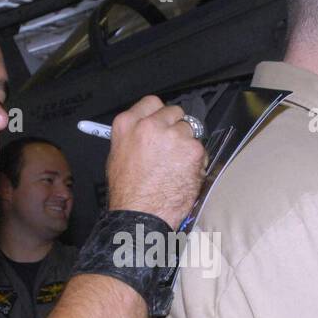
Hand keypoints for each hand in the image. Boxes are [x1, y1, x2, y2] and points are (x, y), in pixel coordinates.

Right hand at [106, 95, 206, 229]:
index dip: (160, 114)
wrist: (140, 214)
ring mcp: (174, 136)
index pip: (152, 102)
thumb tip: (145, 131)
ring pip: (189, 130)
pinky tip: (183, 175)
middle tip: (171, 148)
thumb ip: (133, 137)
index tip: (163, 123)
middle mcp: (151, 125)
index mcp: (127, 124)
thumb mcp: (117, 156)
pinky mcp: (192, 149)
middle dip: (175, 127)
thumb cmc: (127, 193)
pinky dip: (196, 161)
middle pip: (174, 112)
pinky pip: (200, 149)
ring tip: (175, 167)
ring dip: (186, 145)